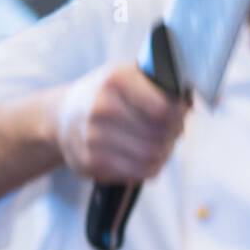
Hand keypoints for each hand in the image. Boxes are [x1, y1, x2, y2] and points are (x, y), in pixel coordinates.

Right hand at [54, 64, 188, 182]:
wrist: (63, 117)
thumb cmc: (105, 95)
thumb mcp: (127, 75)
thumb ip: (157, 84)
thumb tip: (186, 104)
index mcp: (116, 80)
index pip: (163, 110)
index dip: (178, 115)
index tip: (179, 115)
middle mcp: (102, 108)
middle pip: (159, 137)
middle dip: (171, 137)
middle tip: (171, 134)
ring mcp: (94, 138)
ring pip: (151, 159)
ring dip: (163, 155)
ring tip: (161, 147)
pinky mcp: (92, 163)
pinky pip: (138, 174)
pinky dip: (149, 168)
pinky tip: (146, 158)